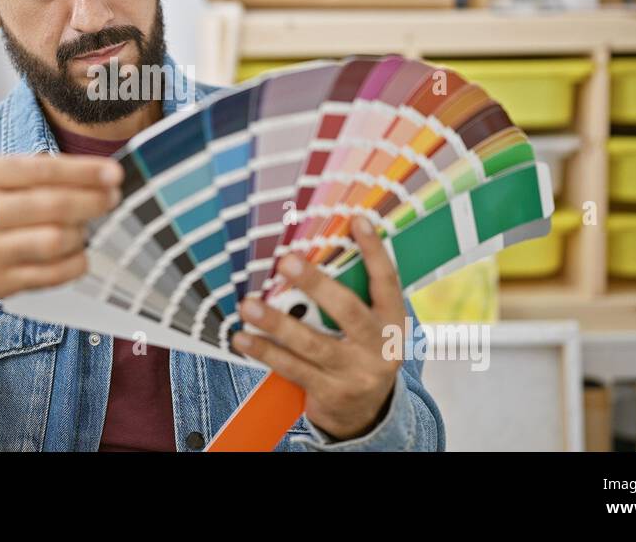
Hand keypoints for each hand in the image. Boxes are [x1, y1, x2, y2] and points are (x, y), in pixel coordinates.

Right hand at [0, 154, 122, 299]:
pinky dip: (75, 264)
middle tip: (112, 198)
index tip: (114, 173)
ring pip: (53, 241)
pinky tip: (79, 254)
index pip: (41, 170)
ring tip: (87, 227)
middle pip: (51, 206)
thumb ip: (31, 170)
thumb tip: (90, 173)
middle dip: (91, 201)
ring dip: (81, 234)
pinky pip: (51, 275)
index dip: (84, 172)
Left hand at [233, 216, 404, 440]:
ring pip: (313, 344)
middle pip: (347, 310)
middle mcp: (380, 347)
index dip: (374, 250)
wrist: (364, 415)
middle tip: (286, 261)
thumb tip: (308, 256)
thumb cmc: (358, 353)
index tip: (356, 220)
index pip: (387, 281)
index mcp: (392, 322)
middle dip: (316, 284)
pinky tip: (243, 337)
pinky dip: (265, 351)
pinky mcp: (330, 393)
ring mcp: (355, 373)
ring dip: (277, 322)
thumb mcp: (367, 328)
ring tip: (248, 305)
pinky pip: (292, 368)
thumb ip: (348, 297)